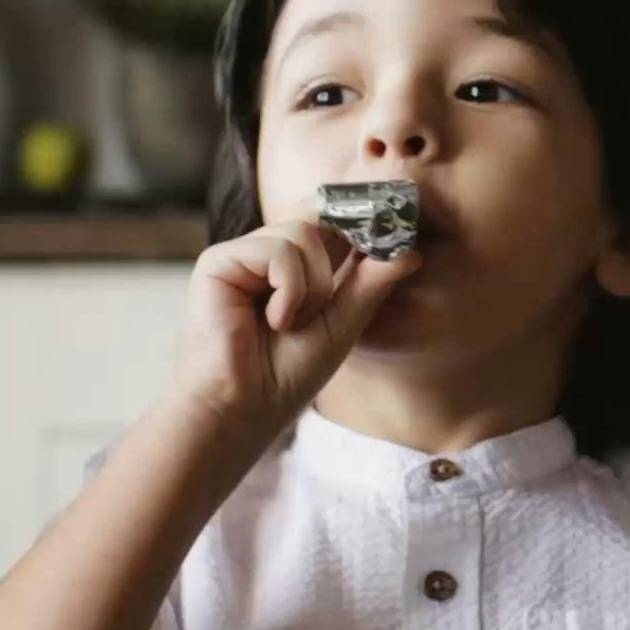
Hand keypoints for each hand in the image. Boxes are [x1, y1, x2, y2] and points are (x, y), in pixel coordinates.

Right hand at [167, 216, 417, 443]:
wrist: (242, 409)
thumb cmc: (285, 377)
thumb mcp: (342, 325)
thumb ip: (370, 284)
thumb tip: (410, 251)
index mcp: (294, 269)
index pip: (330, 224)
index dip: (357, 223)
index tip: (389, 230)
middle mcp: (266, 256)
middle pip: (318, 219)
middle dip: (336, 260)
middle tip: (330, 299)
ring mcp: (242, 255)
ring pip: (302, 232)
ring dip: (312, 286)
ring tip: (291, 323)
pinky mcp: (219, 261)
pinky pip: (277, 250)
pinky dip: (290, 290)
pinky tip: (274, 321)